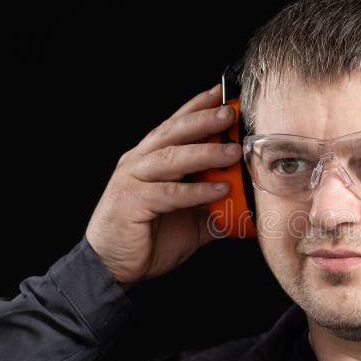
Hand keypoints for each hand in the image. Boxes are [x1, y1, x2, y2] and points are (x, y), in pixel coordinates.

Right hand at [85, 84, 239, 285]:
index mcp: (149, 159)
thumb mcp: (189, 219)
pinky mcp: (132, 204)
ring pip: (171, 158)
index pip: (175, 125)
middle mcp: (138, 163)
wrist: (112, 267)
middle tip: (229, 113)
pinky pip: (169, 193)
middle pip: (173, 133)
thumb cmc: (147, 238)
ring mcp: (132, 181)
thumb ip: (214, 206)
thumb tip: (248, 204)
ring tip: (233, 151)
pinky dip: (196, 191)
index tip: (221, 93)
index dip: (197, 107)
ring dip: (205, 152)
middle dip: (203, 120)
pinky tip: (219, 188)